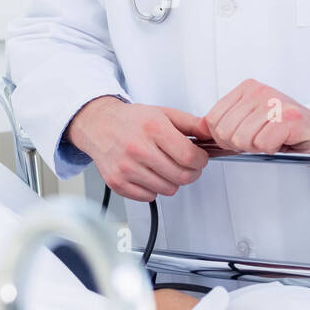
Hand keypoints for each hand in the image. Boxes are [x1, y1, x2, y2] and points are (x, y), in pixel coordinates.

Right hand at [68, 97, 210, 202]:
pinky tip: (149, 173)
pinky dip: (154, 188)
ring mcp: (126, 168)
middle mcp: (138, 149)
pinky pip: (150, 197)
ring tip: (165, 167)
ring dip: (173, 181)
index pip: (189, 156)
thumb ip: (191, 124)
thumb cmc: (131, 120)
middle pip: (181, 176)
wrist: (98, 125)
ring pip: (168, 189)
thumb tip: (211, 132)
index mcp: (153, 128)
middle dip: (191, 172)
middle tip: (187, 165)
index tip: (199, 158)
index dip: (201, 160)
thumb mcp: (163, 113)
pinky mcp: (117, 183)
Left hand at [204, 79, 309, 153]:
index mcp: (247, 88)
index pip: (212, 120)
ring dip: (257, 147)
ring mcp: (275, 103)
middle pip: (225, 132)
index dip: (223, 137)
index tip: (241, 136)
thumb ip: (224, 121)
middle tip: (259, 139)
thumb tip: (199, 129)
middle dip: (240, 144)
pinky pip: (263, 144)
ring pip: (243, 140)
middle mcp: (260, 91)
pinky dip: (272, 149)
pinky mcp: (289, 119)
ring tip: (272, 138)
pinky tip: (282, 141)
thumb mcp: (248, 117)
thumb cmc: (282, 125)